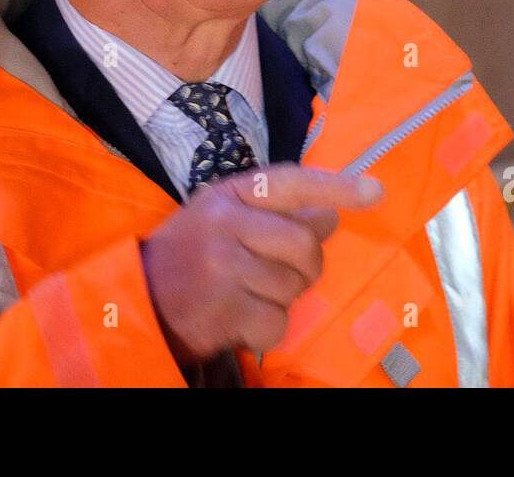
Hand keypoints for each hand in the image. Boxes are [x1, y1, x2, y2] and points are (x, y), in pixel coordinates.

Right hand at [140, 165, 383, 365]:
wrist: (139, 300)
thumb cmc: (190, 255)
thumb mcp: (225, 218)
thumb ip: (274, 213)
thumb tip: (332, 214)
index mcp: (229, 195)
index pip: (291, 182)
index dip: (336, 186)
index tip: (375, 192)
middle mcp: (226, 224)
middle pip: (304, 243)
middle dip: (306, 266)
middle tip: (284, 274)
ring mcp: (224, 267)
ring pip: (292, 287)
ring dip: (280, 300)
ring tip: (248, 295)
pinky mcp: (224, 309)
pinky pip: (277, 322)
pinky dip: (266, 330)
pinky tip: (240, 320)